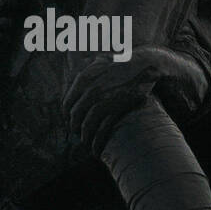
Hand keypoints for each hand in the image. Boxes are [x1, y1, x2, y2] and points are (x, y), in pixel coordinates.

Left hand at [63, 46, 208, 154]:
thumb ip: (85, 67)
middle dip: (74, 128)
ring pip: (86, 125)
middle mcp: (90, 90)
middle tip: (78, 135)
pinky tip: (96, 149)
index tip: (70, 123)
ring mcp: (102, 101)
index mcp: (83, 79)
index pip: (67, 103)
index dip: (66, 116)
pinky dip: (97, 142)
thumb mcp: (99, 60)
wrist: (144, 65)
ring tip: (87, 144)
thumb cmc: (122, 63)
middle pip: (75, 116)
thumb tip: (73, 60)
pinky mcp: (115, 109)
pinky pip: (102, 130)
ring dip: (85, 138)